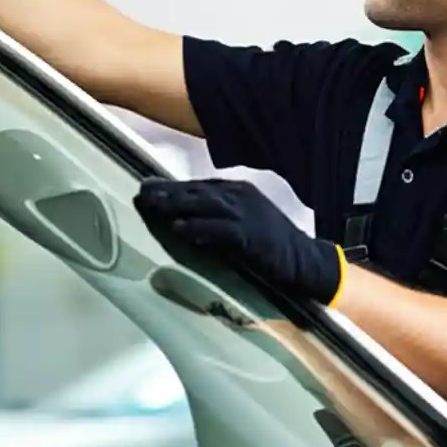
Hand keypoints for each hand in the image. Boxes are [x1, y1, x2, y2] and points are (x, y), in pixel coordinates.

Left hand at [133, 178, 343, 305]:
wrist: (303, 260)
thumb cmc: (270, 243)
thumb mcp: (243, 219)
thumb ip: (217, 214)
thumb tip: (183, 216)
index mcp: (238, 191)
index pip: (198, 186)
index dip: (171, 186)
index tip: (146, 187)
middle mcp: (240, 197)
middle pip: (197, 192)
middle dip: (168, 192)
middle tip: (142, 193)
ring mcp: (246, 214)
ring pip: (205, 205)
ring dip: (177, 205)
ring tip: (153, 206)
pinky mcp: (250, 235)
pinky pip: (220, 229)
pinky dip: (199, 228)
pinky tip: (180, 229)